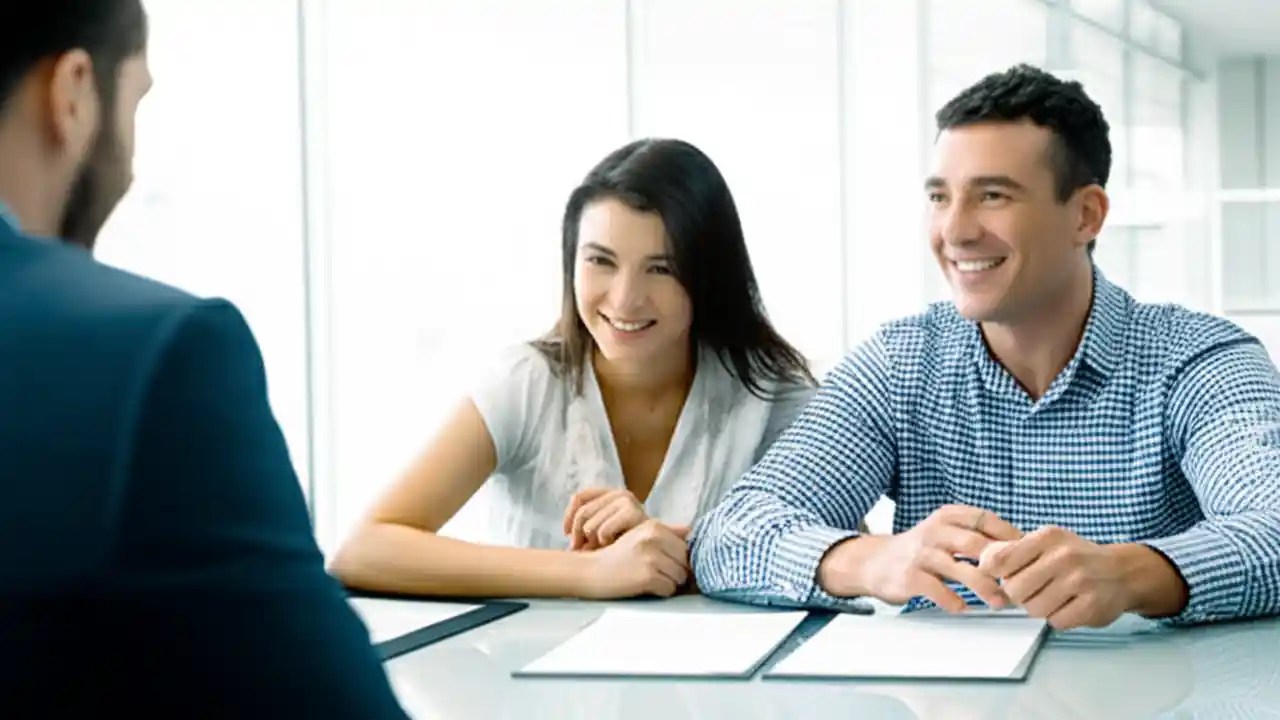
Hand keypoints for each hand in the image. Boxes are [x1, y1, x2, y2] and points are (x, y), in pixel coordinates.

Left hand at [563, 487, 647, 549]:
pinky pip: (604, 530)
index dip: (569, 516)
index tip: (566, 534)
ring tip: (598, 549)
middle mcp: (619, 494)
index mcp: (610, 494)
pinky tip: (610, 546)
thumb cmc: (627, 542)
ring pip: (590, 524)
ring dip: (590, 541)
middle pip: (583, 512)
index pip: (580, 497)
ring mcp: (628, 502)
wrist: (656, 549)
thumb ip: (586, 528)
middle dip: (577, 534)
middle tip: (579, 549)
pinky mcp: (634, 514)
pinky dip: (602, 540)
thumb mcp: (604, 532)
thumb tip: (566, 537)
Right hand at [578, 520, 689, 598]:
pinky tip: (644, 586)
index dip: (679, 560)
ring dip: (668, 583)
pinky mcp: (647, 576)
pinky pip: (669, 590)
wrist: (590, 571)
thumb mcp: (640, 536)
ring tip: (648, 580)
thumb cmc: (617, 556)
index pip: (686, 548)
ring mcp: (651, 557)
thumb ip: (666, 534)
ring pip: (679, 578)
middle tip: (656, 575)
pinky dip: (660, 592)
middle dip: (675, 573)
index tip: (666, 566)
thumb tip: (692, 531)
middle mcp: (654, 538)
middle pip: (685, 563)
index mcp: (655, 527)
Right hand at [822, 505, 1020, 611]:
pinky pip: (937, 590)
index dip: (1009, 536)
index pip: (984, 519)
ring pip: (960, 569)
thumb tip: (1020, 549)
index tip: (1028, 554)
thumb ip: (975, 538)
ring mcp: (921, 553)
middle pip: (976, 544)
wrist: (875, 562)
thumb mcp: (945, 533)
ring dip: (985, 588)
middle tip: (1020, 582)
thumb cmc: (922, 550)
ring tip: (1000, 602)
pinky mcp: (909, 576)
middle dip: (1001, 565)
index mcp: (947, 516)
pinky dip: (954, 600)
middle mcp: (934, 531)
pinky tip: (964, 607)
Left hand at [981, 526, 1131, 629]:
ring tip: (1053, 597)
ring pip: (1034, 609)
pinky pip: (1057, 622)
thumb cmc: (1075, 557)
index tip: (1004, 577)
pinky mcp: (1092, 606)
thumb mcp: (1045, 543)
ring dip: (1039, 608)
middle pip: (1014, 590)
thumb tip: (980, 563)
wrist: (1122, 571)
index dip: (996, 574)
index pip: (1000, 560)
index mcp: (1046, 537)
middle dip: (1019, 595)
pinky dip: (1058, 618)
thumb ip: (1012, 551)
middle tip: (1034, 590)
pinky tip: (1069, 606)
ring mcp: (1080, 581)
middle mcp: (1063, 556)